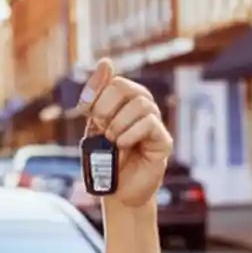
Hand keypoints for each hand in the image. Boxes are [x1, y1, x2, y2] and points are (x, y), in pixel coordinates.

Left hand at [78, 58, 173, 207]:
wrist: (115, 190)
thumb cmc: (105, 158)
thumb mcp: (93, 126)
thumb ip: (96, 97)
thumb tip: (105, 62)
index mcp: (124, 101)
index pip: (113, 81)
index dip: (95, 96)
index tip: (88, 114)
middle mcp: (142, 106)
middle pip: (124, 87)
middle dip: (105, 109)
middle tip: (102, 130)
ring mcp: (155, 122)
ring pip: (140, 104)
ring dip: (118, 124)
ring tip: (112, 141)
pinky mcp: (163, 140)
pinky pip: (149, 124)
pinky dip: (130, 134)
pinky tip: (123, 145)